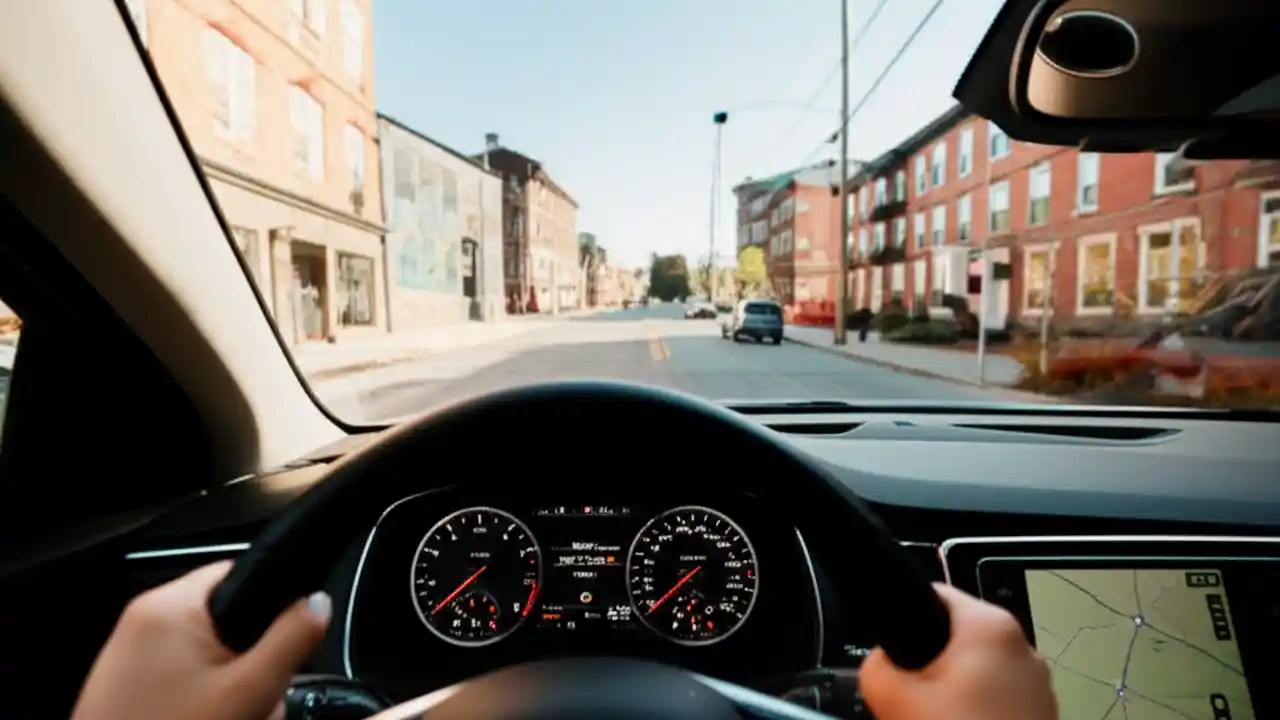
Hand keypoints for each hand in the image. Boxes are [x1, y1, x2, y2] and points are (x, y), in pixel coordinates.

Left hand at [72, 561, 330, 719]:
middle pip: (224, 618)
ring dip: (229, 679)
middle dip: (252, 656)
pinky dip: (201, 694)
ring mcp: (125, 653)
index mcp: (169, 605)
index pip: (238, 573)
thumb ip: (291, 640)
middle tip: (258, 696)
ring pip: (205, 651)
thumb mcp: (249, 691)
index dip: (273, 602)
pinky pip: (179, 673)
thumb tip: (319, 601)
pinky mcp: (121, 683)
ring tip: (233, 715)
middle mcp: (141, 618)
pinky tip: (205, 719)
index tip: (287, 640)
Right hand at [859, 583, 1057, 719]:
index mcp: (990, 626)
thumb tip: (885, 662)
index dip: (903, 620)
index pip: (932, 595)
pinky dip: (975, 713)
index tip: (893, 657)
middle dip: (929, 666)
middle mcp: (1024, 646)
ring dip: (953, 693)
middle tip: (912, 701)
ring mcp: (1039, 684)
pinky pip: (996, 700)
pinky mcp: (1042, 715)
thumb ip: (876, 664)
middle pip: (954, 639)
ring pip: (976, 673)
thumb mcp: (891, 696)